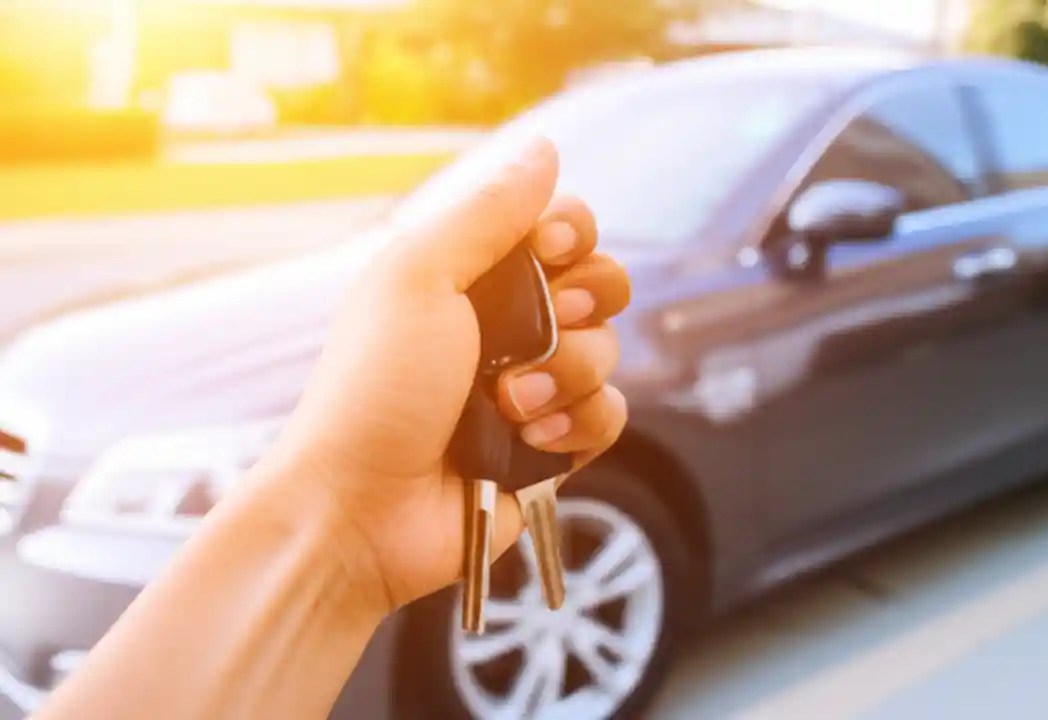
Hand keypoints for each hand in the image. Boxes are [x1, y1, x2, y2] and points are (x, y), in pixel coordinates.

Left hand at [263, 137, 629, 613]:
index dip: (571, 232)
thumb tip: (545, 148)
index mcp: (470, 275)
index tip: (548, 250)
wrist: (363, 508)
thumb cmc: (374, 390)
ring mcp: (533, 387)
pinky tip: (532, 440)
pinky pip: (609, 416)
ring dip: (570, 375)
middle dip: (583, 304)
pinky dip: (578, 425)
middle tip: (543, 325)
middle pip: (600, 285)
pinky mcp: (551, 446)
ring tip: (509, 402)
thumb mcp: (420, 277)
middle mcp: (507, 326)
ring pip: (609, 353)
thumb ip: (488, 212)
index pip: (559, 227)